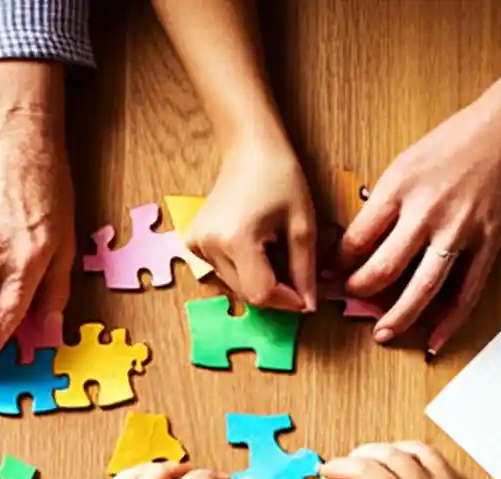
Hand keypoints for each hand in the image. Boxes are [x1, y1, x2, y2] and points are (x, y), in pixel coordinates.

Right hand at [184, 136, 316, 311]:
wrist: (249, 150)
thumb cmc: (280, 178)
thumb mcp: (302, 224)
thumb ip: (304, 270)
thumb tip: (308, 306)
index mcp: (237, 239)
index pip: (261, 293)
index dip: (286, 300)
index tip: (305, 296)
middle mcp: (209, 246)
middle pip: (247, 293)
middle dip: (275, 291)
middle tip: (295, 273)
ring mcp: (197, 245)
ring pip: (235, 285)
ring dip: (259, 279)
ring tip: (273, 251)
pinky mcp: (192, 243)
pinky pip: (222, 272)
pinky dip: (242, 269)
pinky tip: (252, 245)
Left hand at [339, 67, 500, 351]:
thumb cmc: (459, 138)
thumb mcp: (407, 161)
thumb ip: (387, 200)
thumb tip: (363, 236)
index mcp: (399, 189)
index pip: (357, 238)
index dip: (338, 263)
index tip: (330, 274)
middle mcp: (426, 212)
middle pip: (382, 267)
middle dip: (360, 292)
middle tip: (349, 302)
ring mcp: (459, 230)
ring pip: (422, 286)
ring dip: (399, 316)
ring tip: (383, 334)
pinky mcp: (489, 242)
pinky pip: (467, 291)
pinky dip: (451, 320)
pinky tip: (435, 339)